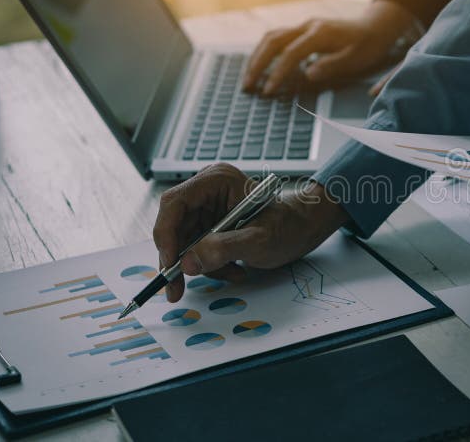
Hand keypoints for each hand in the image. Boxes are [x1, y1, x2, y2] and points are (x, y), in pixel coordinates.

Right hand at [153, 163, 348, 301]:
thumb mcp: (260, 240)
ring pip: (182, 242)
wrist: (303, 230)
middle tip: (176, 289)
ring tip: (232, 272)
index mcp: (217, 180)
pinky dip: (210, 265)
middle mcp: (207, 191)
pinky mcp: (209, 225)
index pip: (175, 203)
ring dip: (200, 265)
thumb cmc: (289, 226)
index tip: (170, 263)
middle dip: (177, 259)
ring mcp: (207, 208)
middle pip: (173, 225)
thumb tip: (188, 263)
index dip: (166, 234)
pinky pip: (196, 250)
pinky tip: (234, 269)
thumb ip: (224, 249)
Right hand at [242, 0, 420, 94]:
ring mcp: (304, 26)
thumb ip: (331, 65)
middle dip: (258, 63)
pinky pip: (278, 39)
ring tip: (249, 78)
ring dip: (257, 57)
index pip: (291, 53)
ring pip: (272, 37)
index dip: (278, 72)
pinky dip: (266, 52)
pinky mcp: (304, 31)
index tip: (269, 90)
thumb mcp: (356, 58)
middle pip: (273, 41)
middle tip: (248, 85)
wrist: (376, 25)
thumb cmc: (368, 45)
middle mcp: (308, 26)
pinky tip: (262, 68)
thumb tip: (307, 74)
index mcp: (320, 33)